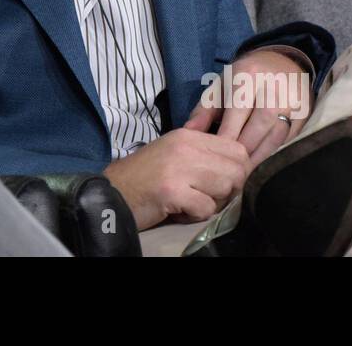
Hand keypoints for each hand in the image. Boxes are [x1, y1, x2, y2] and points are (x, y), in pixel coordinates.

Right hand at [103, 128, 250, 229]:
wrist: (112, 192)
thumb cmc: (144, 177)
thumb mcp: (174, 153)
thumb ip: (203, 154)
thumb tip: (240, 165)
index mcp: (188, 136)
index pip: (237, 149)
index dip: (237, 170)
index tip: (222, 182)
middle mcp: (186, 147)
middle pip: (237, 170)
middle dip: (228, 190)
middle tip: (206, 196)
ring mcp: (179, 168)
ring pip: (225, 189)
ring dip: (212, 203)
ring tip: (190, 202)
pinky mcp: (172, 191)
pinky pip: (205, 208)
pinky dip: (195, 215)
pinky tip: (178, 210)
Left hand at [185, 48, 310, 167]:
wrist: (283, 62)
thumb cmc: (244, 78)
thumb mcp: (221, 85)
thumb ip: (204, 110)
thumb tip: (188, 133)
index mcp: (247, 77)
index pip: (235, 113)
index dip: (225, 138)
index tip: (213, 156)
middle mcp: (272, 88)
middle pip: (257, 128)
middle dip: (242, 150)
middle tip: (228, 168)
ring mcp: (292, 101)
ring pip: (274, 137)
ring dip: (258, 156)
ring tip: (242, 170)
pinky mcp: (304, 114)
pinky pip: (287, 139)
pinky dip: (272, 151)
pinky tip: (259, 160)